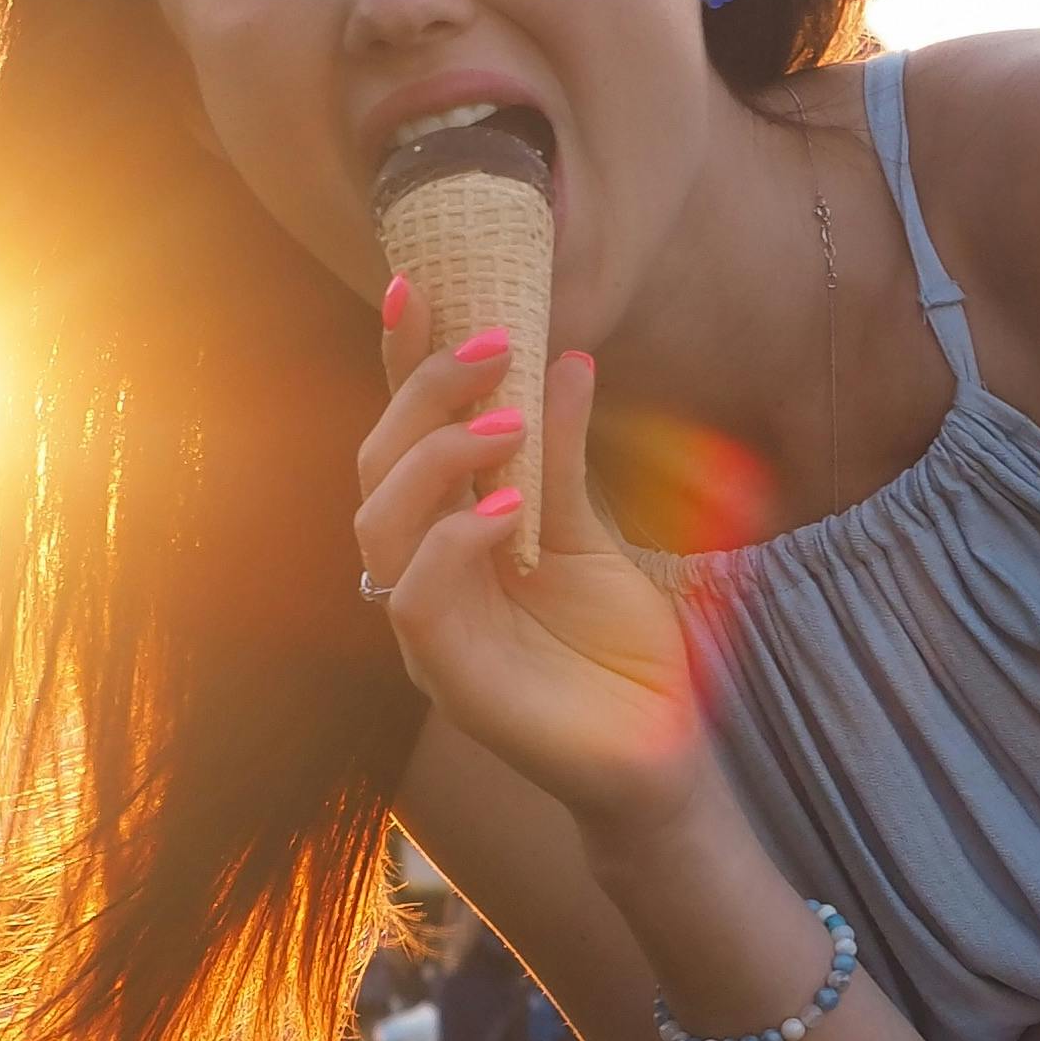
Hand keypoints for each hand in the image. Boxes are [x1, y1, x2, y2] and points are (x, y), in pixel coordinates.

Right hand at [356, 291, 710, 833]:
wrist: (662, 756)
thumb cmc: (621, 654)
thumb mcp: (596, 536)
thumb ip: (567, 457)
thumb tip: (570, 358)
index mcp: (449, 533)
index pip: (406, 437)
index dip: (400, 364)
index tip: (414, 284)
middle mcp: (423, 574)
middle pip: (377, 464)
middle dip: (422, 390)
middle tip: (495, 345)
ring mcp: (427, 627)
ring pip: (378, 523)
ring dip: (436, 457)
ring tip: (507, 424)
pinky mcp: (448, 678)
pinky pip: (416, 596)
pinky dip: (454, 538)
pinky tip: (509, 505)